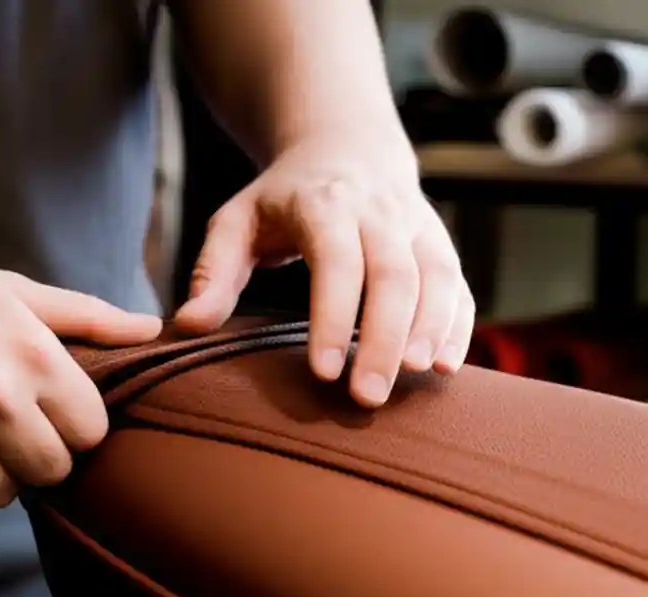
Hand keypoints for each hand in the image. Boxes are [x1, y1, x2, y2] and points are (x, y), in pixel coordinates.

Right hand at [0, 251, 161, 538]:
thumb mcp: (8, 292)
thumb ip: (87, 316)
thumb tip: (153, 330)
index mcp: (31, 356)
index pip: (93, 430)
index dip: (72, 424)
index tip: (46, 411)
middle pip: (55, 469)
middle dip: (36, 453)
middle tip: (3, 428)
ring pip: (7, 497)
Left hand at [172, 128, 474, 407]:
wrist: (348, 147)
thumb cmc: (286, 197)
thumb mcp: (237, 220)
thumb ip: (214, 272)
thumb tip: (188, 327)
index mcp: (326, 203)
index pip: (336, 261)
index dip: (333, 316)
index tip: (323, 372)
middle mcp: (381, 212)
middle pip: (395, 276)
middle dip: (384, 339)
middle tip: (368, 398)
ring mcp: (418, 226)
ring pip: (438, 278)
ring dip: (431, 331)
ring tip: (416, 379)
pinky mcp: (441, 246)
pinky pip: (459, 287)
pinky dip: (458, 327)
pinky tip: (446, 368)